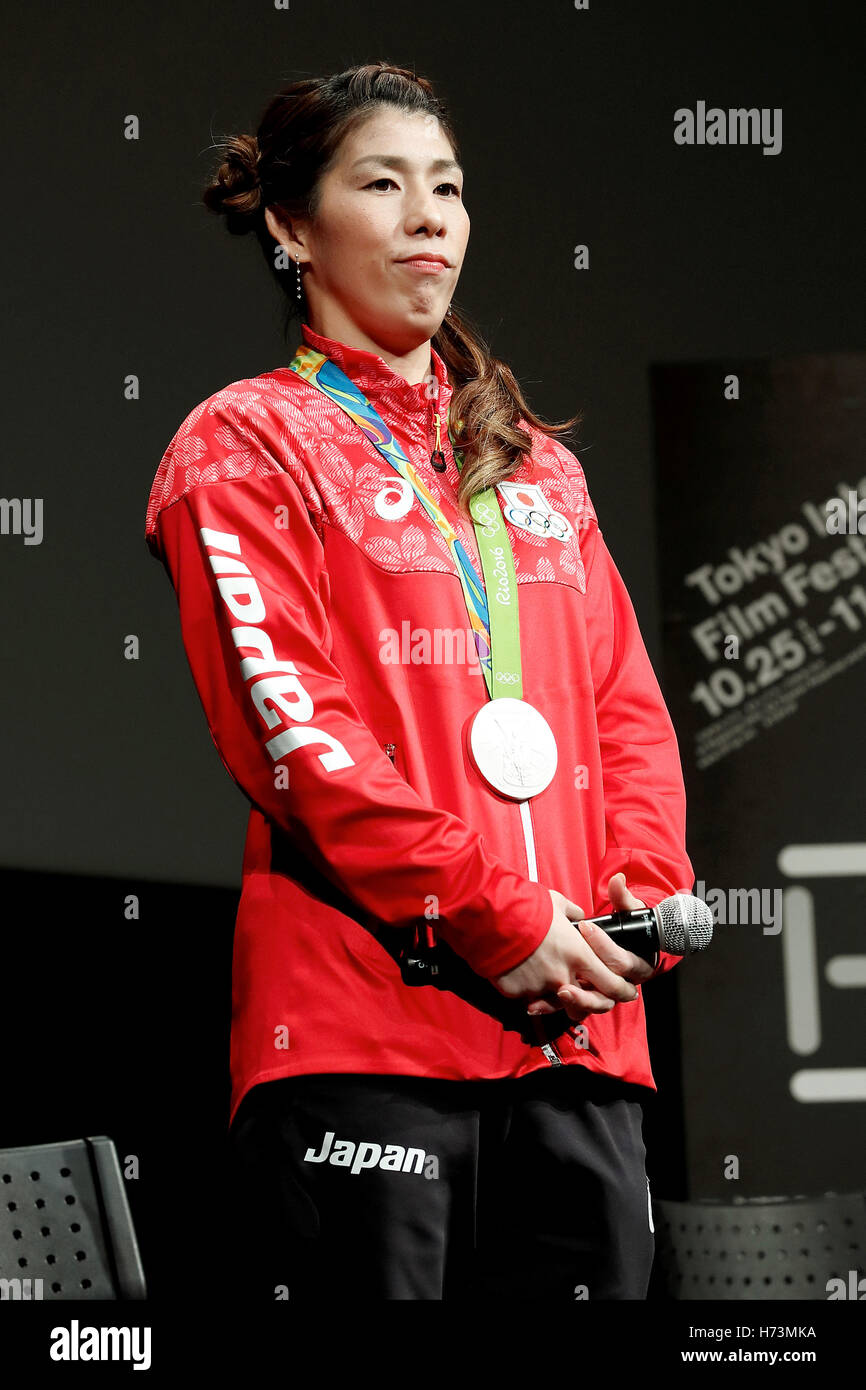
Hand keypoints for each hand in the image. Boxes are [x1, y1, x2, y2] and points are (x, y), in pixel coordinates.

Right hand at [492, 881, 640, 1024]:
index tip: (627, 991)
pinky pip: (530, 997)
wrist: (492, 917)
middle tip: (593, 999)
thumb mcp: (557, 903)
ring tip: (552, 986)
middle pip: (588, 1003)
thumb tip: (577, 918)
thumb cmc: (527, 907)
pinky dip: (530, 990)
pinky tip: (524, 975)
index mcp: (579, 955)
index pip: (611, 983)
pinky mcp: (518, 993)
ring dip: (559, 997)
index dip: (622, 990)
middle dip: (593, 1003)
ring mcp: (540, 988)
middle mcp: (563, 977)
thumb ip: (573, 915)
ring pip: (558, 1004)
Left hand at [546, 873, 654, 1018]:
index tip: (585, 927)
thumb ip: (622, 897)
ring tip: (558, 992)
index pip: (622, 961)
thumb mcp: (626, 911)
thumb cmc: (623, 928)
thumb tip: (618, 881)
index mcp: (636, 964)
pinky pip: (571, 1009)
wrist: (616, 946)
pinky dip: (554, 1007)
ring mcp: (600, 992)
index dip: (604, 945)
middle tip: (570, 974)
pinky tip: (535, 1003)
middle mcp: (620, 983)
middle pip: (610, 993)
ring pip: (593, 1006)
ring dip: (577, 1001)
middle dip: (591, 986)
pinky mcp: (581, 998)